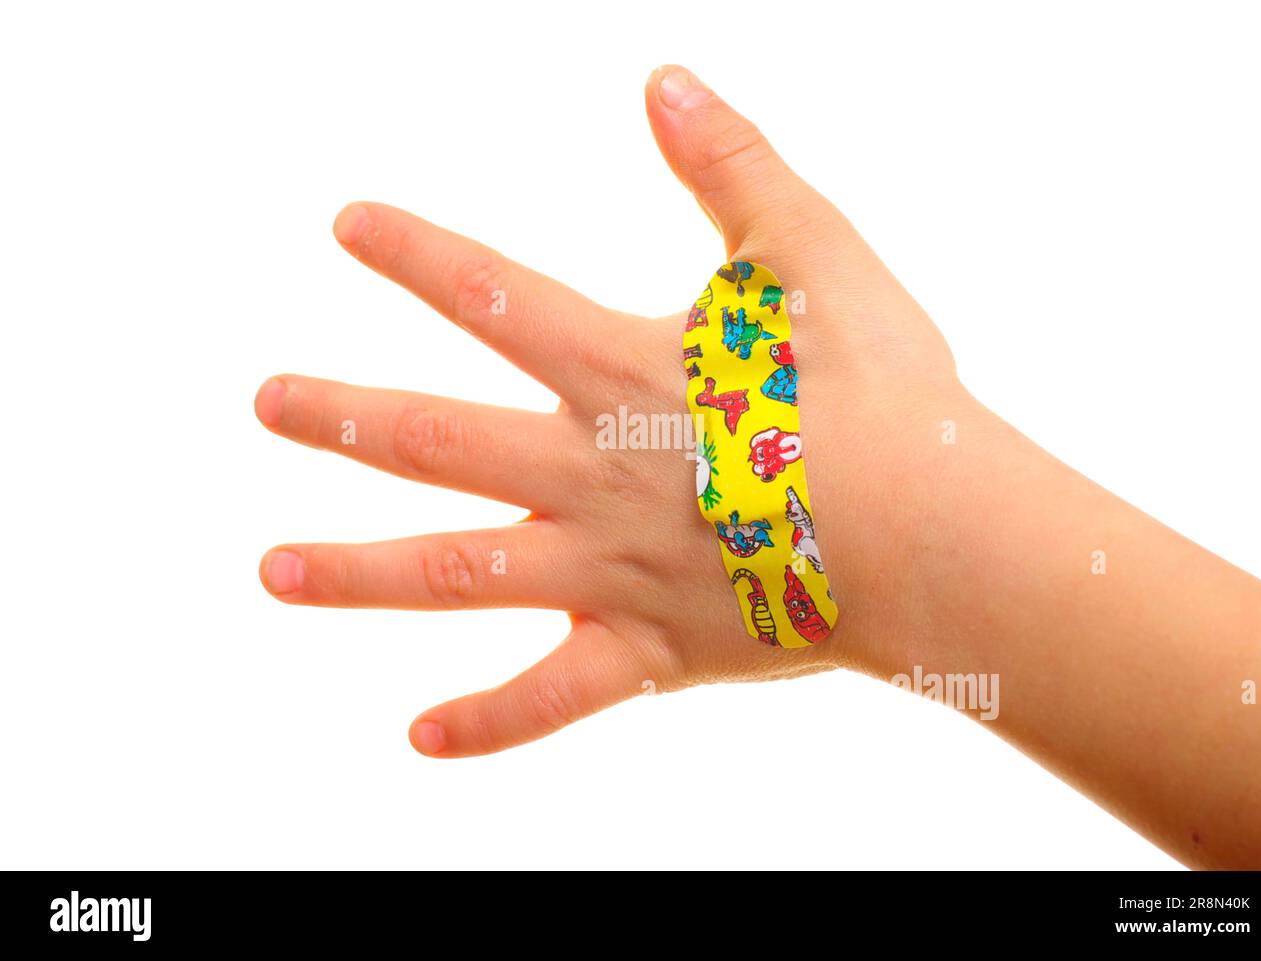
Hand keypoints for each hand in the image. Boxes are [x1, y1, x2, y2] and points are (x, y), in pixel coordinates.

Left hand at [256, 65, 980, 756]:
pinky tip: (418, 739)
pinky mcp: (653, 651)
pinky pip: (557, 697)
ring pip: (462, 575)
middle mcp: (597, 476)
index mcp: (627, 374)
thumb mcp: (815, 254)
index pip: (495, 299)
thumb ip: (733, 166)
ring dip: (359, 572)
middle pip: (442, 442)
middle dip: (345, 417)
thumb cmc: (889, 393)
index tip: (347, 225)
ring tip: (270, 569)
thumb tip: (662, 79)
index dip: (416, 254)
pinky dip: (489, 723)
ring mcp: (615, 573)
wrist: (943, 538)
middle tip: (266, 402)